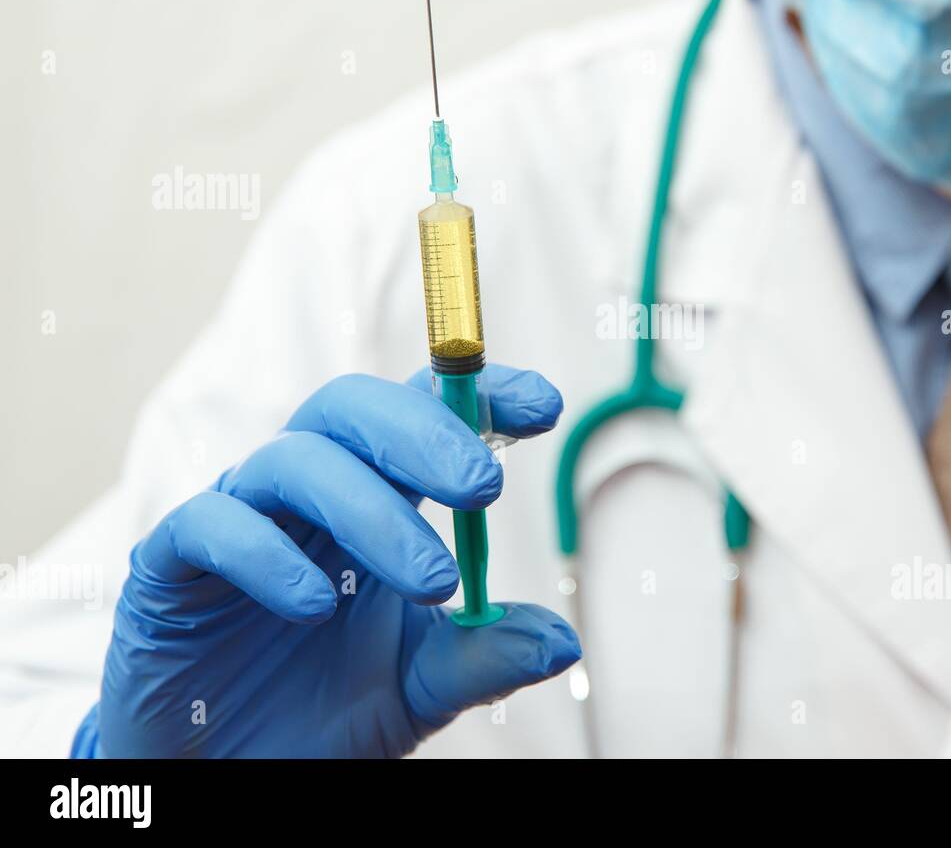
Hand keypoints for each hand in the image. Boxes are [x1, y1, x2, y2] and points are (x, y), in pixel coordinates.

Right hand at [80, 366, 577, 757]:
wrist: (228, 772)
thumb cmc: (320, 710)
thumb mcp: (420, 687)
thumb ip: (484, 657)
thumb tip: (562, 640)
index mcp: (371, 500)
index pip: (420, 415)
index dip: (476, 395)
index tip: (544, 405)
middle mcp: (306, 494)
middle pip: (355, 410)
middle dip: (425, 433)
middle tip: (485, 487)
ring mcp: (239, 518)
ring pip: (294, 461)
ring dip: (370, 511)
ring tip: (432, 583)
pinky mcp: (170, 564)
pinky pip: (209, 524)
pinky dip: (265, 555)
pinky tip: (313, 605)